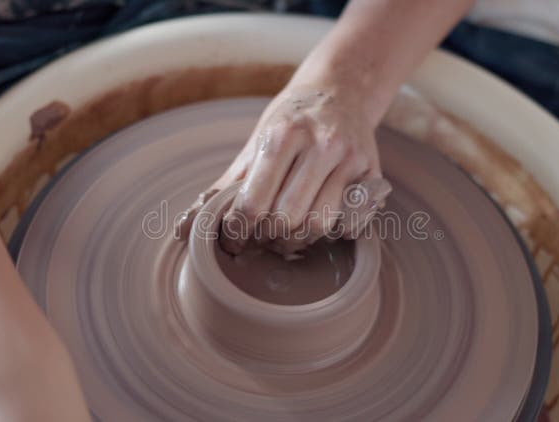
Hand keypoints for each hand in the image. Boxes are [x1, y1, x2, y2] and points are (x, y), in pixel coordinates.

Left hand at [175, 82, 390, 254]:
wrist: (342, 90)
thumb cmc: (292, 121)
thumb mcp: (256, 142)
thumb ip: (226, 185)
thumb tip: (186, 228)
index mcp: (283, 134)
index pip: (254, 202)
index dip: (238, 230)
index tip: (233, 238)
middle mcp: (321, 144)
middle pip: (287, 218)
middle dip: (268, 238)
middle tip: (261, 238)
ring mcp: (350, 159)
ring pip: (320, 223)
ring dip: (299, 240)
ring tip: (287, 235)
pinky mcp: (372, 174)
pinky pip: (351, 221)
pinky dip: (332, 232)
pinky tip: (319, 224)